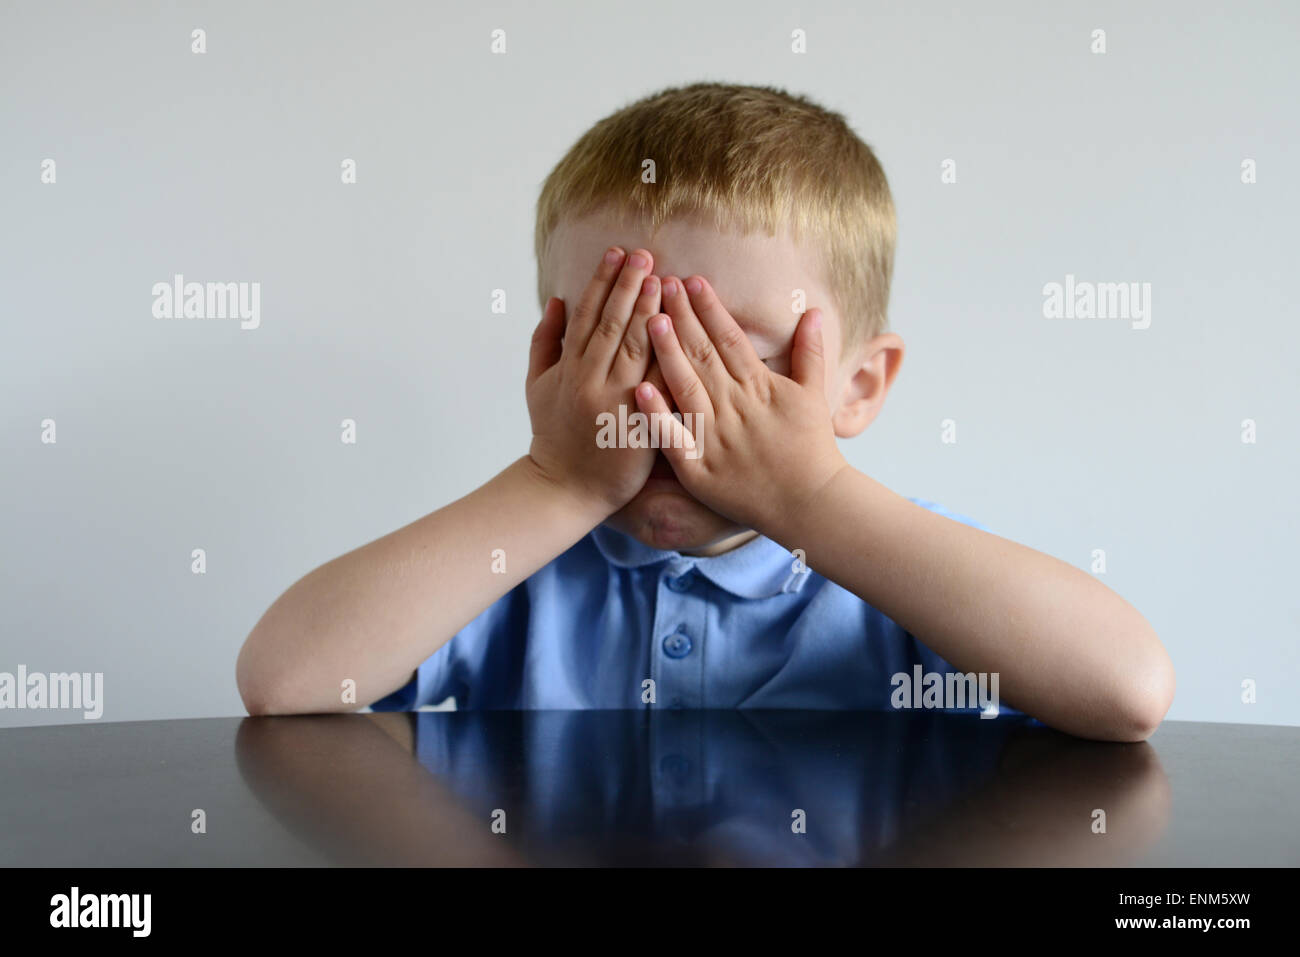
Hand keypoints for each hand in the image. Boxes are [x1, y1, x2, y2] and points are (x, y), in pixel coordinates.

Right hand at [526, 246, 663, 512]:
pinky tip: (681, 336)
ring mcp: (615, 404)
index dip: (602, 281)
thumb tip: (557, 299)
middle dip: (630, 287)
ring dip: (649, 313)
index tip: (618, 252)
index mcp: (568, 369)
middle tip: (647, 254)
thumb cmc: (554, 434)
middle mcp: (590, 382)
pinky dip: (666, 360)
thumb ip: (546, 341)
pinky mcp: (639, 426)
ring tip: (664, 281)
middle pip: (612, 325)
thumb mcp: (538, 385)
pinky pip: (656, 388)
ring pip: (634, 350)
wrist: (566, 488)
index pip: (586, 315)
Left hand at [633, 274, 847, 533]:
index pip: (730, 339)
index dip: (710, 308)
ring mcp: (717, 438)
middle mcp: (736, 408)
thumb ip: (811, 352)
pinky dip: (659, 416)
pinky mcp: (701, 469)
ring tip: (649, 320)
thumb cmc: (812, 449)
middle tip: (661, 284)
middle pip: (704, 355)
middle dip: (682, 318)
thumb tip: (815, 311)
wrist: (809, 504)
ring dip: (667, 354)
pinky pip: (675, 439)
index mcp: (760, 387)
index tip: (692, 280)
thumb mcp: (814, 396)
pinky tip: (640, 391)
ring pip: (686, 388)